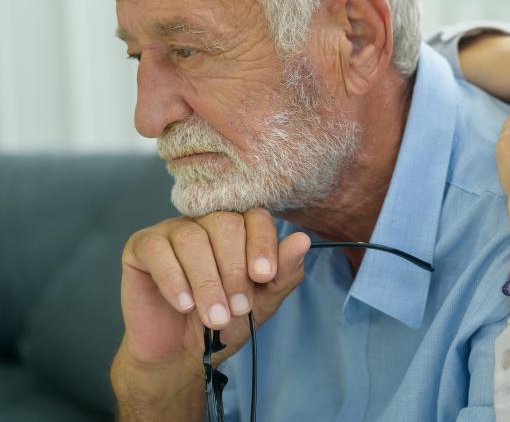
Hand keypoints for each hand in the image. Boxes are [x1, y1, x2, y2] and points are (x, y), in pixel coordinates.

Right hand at [117, 208, 309, 373]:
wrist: (181, 354)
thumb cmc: (225, 323)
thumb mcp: (264, 301)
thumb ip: (285, 271)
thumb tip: (302, 240)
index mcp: (240, 229)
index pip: (255, 217)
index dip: (261, 245)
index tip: (264, 277)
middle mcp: (207, 223)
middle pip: (224, 224)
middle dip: (234, 270)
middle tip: (237, 308)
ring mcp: (174, 231)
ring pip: (192, 238)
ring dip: (206, 281)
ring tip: (213, 316)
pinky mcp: (142, 247)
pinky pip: (158, 250)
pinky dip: (174, 279)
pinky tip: (184, 304)